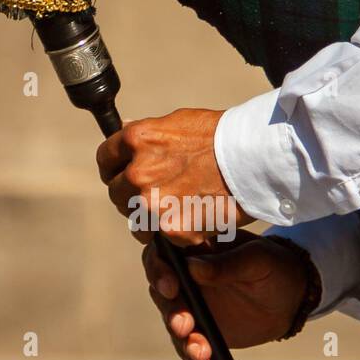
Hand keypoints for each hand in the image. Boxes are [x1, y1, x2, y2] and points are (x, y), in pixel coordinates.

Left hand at [96, 108, 252, 245]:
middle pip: (117, 193)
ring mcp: (152, 203)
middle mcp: (137, 173)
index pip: (106, 159)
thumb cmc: (221, 136)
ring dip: (149, 219)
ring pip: (135, 220)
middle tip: (160, 194)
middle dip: (132, 195)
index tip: (123, 174)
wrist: (254, 160)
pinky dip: (175, 232)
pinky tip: (194, 218)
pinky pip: (161, 236)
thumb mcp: (178, 122)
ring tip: (178, 209)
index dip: (115, 168)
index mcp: (136, 140)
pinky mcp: (171, 229)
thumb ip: (147, 133)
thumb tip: (125, 127)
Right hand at [141, 231, 312, 359]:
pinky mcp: (200, 331)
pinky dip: (192, 358)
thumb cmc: (274, 267)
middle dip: (170, 310)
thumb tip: (192, 267)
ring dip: (182, 338)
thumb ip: (227, 263)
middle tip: (184, 325)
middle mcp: (184, 276)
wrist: (291, 299)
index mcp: (194, 249)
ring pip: (173, 321)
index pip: (163, 253)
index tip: (171, 287)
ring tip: (201, 351)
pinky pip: (188, 345)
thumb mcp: (258, 259)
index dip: (159, 269)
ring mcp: (190, 305)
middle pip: (161, 290)